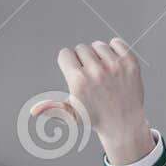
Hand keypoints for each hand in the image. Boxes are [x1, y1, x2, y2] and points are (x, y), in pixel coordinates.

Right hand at [32, 39, 150, 165]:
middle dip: (83, 60)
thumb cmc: (94, 118)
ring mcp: (115, 66)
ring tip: (103, 72)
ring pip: (98, 45)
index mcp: (79, 80)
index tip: (76, 74)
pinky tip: (114, 65)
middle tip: (91, 77)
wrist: (124, 123)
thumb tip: (34, 111)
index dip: (68, 63)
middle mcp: (97, 71)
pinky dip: (114, 49)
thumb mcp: (71, 114)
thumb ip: (53, 108)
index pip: (65, 53)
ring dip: (98, 55)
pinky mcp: (130, 63)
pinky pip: (116, 42)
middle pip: (81, 48)